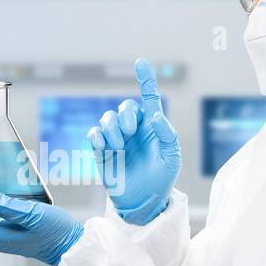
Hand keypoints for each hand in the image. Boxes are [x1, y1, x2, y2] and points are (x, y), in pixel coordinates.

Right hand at [86, 57, 180, 225]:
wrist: (143, 202)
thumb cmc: (161, 179)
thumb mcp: (171, 158)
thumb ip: (167, 135)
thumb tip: (155, 117)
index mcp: (152, 126)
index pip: (149, 97)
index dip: (145, 79)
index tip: (141, 63)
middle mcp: (134, 129)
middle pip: (124, 107)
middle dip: (125, 115)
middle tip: (130, 131)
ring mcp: (117, 140)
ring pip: (106, 119)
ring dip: (112, 129)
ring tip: (119, 147)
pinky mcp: (102, 151)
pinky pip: (93, 135)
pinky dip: (97, 137)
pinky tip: (105, 147)